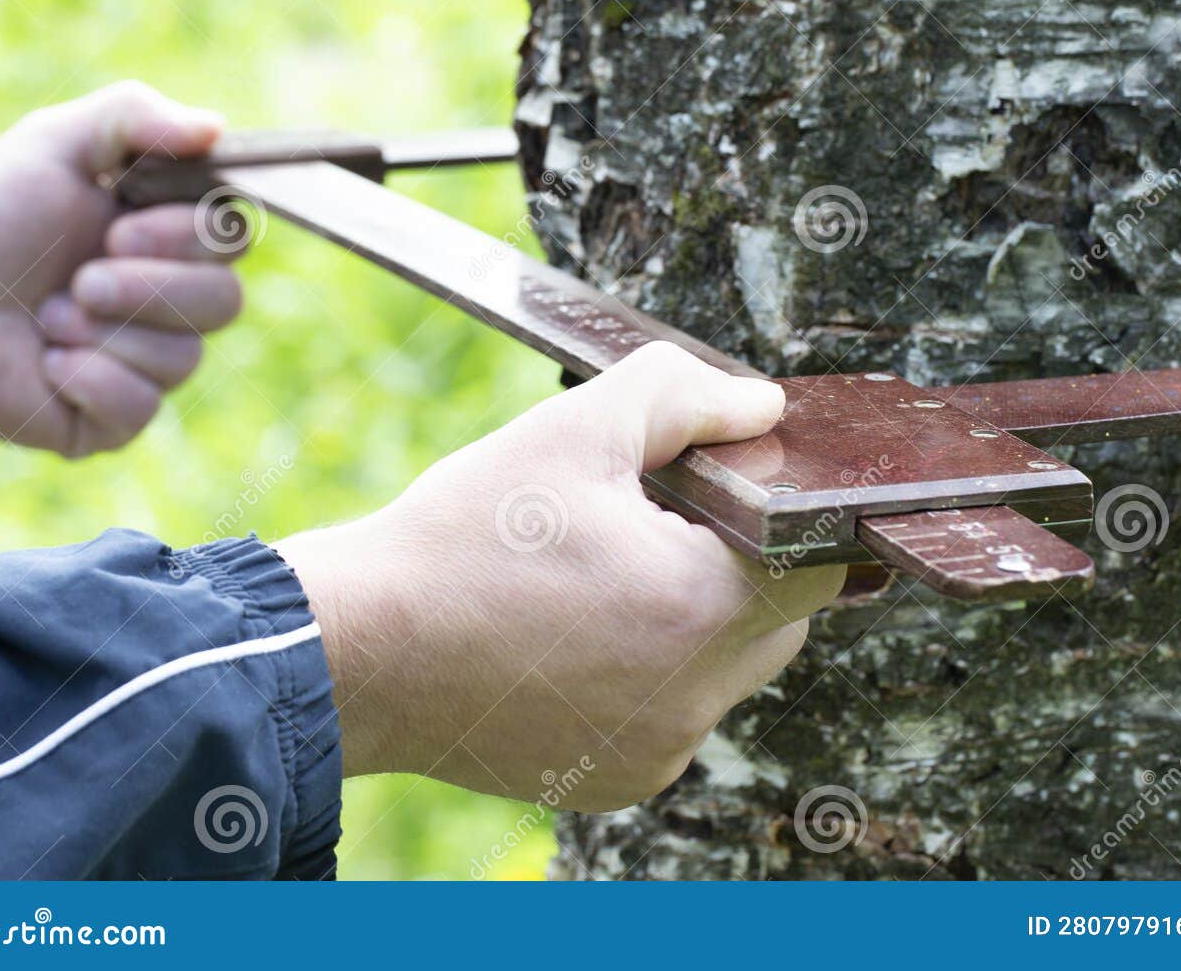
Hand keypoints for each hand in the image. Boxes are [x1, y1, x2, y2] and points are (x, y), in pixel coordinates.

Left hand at [0, 81, 242, 456]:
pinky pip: (140, 408)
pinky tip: (46, 365)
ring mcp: (149, 363)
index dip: (187, 238)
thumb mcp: (54, 143)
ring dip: (100, 332)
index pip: (234, 239)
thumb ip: (136, 116)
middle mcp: (172, 301)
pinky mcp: (117, 418)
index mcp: (170, 237)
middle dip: (143, 288)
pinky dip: (85, 380)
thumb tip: (217, 129)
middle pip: (226, 303)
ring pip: (183, 359)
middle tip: (80, 279)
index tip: (118, 228)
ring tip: (47, 318)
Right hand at [277, 342, 844, 810]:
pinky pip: (673, 715)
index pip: (823, 561)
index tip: (735, 496)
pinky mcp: (621, 780)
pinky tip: (577, 639)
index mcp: (701, 607)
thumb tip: (762, 405)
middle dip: (739, 565)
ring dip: (693, 622)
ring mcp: (659, 749)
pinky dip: (649, 676)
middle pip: (780, 618)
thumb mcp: (572, 434)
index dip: (791, 517)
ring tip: (602, 582)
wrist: (357, 652)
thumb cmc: (460, 541)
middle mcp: (696, 696)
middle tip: (652, 526)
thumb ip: (684, 398)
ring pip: (726, 669)